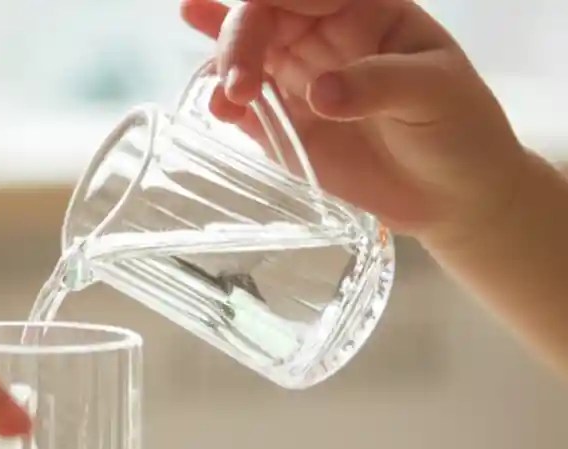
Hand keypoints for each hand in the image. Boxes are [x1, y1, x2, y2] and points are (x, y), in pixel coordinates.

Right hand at [180, 0, 529, 244]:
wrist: (454, 198)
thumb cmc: (458, 130)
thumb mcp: (435, 93)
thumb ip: (379, 84)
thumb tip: (318, 92)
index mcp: (363, 11)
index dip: (268, 0)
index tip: (252, 23)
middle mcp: (323, 37)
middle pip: (264, 18)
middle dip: (239, 40)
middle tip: (239, 85)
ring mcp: (300, 80)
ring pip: (245, 55)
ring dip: (224, 67)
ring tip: (225, 99)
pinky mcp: (285, 126)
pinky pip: (245, 106)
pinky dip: (225, 104)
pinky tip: (220, 110)